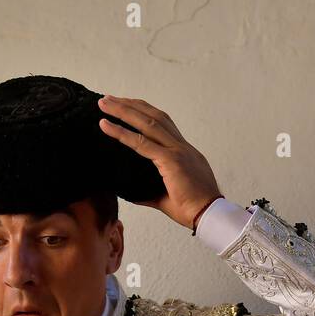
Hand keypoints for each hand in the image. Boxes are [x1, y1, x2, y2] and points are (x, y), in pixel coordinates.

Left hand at [97, 95, 221, 229]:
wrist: (210, 216)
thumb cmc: (193, 210)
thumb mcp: (168, 197)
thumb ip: (149, 191)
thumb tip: (132, 192)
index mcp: (183, 152)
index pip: (162, 124)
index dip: (143, 112)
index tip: (126, 106)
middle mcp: (181, 146)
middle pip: (153, 116)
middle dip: (130, 105)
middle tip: (109, 99)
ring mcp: (177, 151)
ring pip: (147, 122)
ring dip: (123, 110)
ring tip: (104, 103)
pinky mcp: (171, 161)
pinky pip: (141, 143)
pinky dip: (122, 132)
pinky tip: (106, 125)